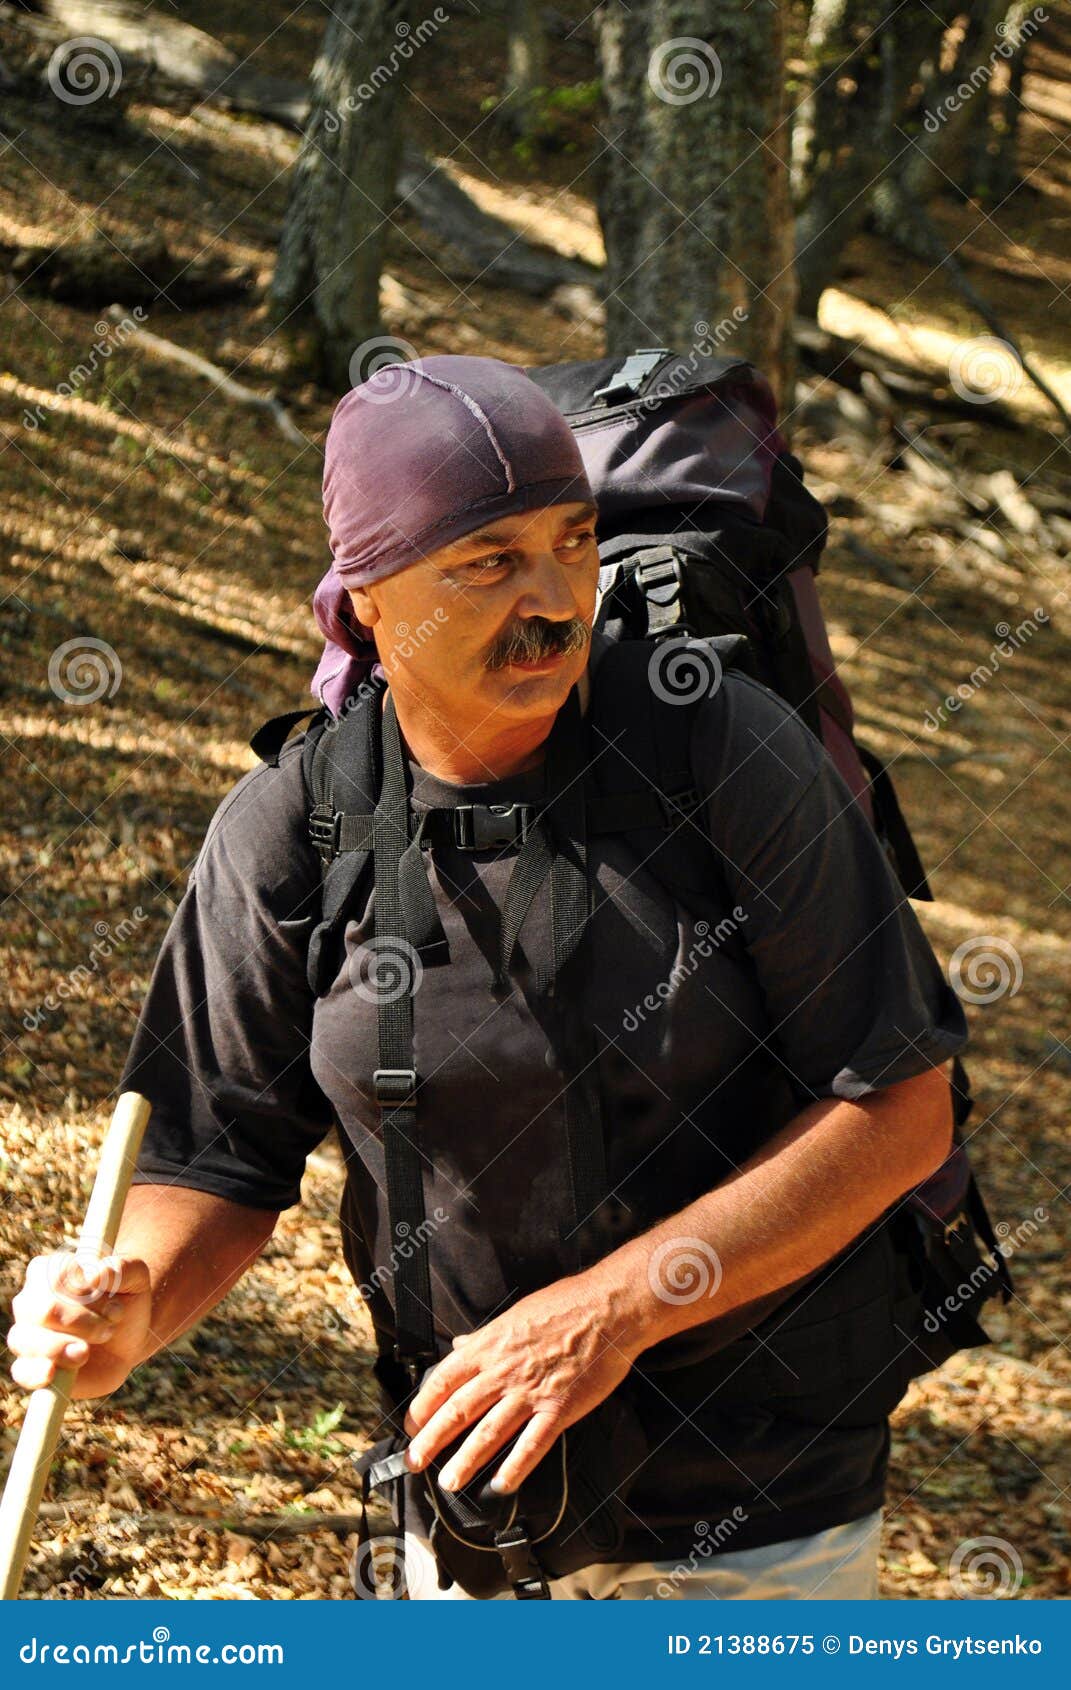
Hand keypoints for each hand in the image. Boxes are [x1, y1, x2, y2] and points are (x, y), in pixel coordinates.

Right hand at [7, 1250, 152, 1399]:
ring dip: (65, 1347)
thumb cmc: (126, 1302)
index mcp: (49, 1271)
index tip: (116, 1306)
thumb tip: (93, 1274)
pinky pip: (21, 1370)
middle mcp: (30, 1302)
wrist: (126, 1341)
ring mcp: (26, 1335)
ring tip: (87, 1351)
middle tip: (109, 1327)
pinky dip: (34, 1372)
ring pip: (29, 1340)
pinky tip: (51, 1372)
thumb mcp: (136, 1279)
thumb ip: (121, 1269)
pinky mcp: (31, 1366)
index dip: (87, 1294)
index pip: (55, 1277)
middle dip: (83, 1322)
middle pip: (45, 1310)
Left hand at [401, 1271, 642, 1494]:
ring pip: (489, 1433)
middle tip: (414, 1462)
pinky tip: (502, 1484)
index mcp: (490, 1345)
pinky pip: (532, 1444)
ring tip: (449, 1482)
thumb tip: (461, 1344)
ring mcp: (530, 1391)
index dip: (423, 1405)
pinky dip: (515, 1467)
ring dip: (465, 1461)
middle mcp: (503, 1370)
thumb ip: (485, 1336)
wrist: (607, 1309)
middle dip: (431, 1440)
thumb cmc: (564, 1305)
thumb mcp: (514, 1314)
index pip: (444, 1379)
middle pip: (458, 1411)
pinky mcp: (559, 1408)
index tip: (412, 1424)